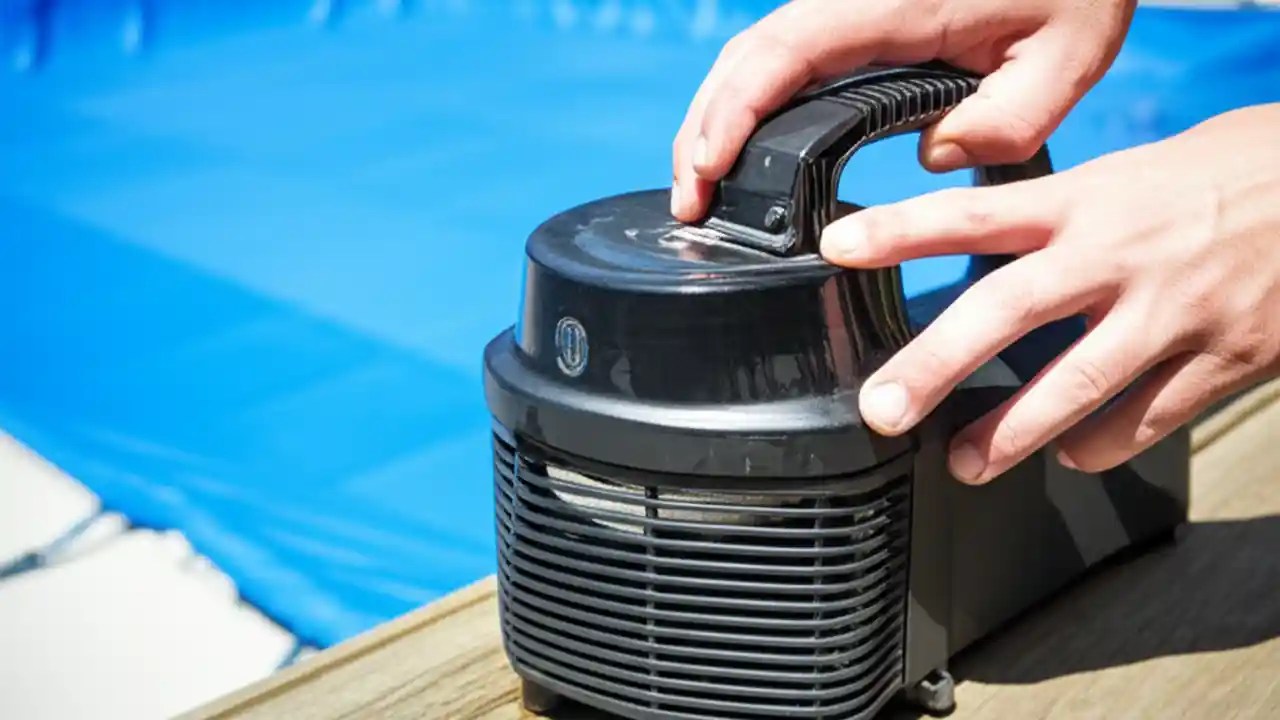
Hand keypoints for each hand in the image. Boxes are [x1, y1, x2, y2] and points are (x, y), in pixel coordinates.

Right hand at [671, 0, 1136, 220]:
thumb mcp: (1066, 59)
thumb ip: (1003, 121)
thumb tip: (932, 157)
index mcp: (892, 4)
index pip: (787, 53)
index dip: (736, 110)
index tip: (709, 168)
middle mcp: (854, 1)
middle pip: (748, 58)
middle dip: (704, 129)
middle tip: (689, 207)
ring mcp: (846, 10)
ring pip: (753, 58)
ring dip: (715, 120)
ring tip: (698, 190)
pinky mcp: (850, 23)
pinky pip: (779, 61)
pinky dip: (745, 106)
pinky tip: (737, 151)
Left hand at [819, 104, 1279, 482]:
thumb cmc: (1212, 180)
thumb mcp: (1119, 180)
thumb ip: (1049, 221)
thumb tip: (968, 254)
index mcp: (1085, 201)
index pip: (974, 212)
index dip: (901, 229)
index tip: (837, 247)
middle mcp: (1117, 255)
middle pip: (1008, 309)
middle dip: (935, 364)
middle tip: (882, 408)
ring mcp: (1171, 310)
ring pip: (1078, 385)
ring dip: (1012, 433)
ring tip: (964, 464)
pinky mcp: (1224, 357)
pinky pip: (1147, 419)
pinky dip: (1099, 445)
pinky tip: (1070, 454)